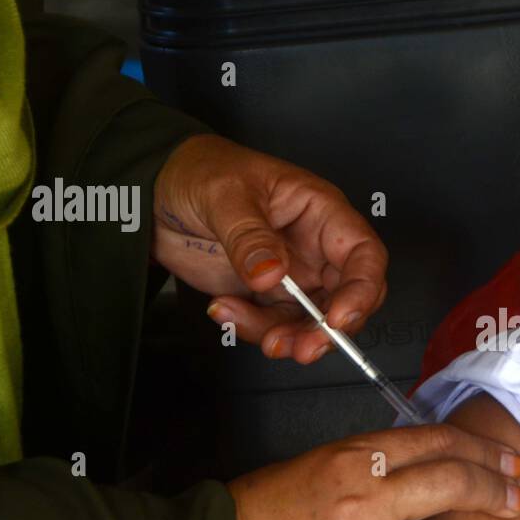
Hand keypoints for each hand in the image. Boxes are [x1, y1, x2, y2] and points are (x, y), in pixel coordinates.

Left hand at [152, 133, 385, 362]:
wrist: (155, 192)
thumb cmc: (200, 171)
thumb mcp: (224, 195)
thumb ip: (250, 237)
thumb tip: (273, 273)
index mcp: (320, 212)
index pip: (364, 254)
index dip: (362, 290)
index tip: (338, 319)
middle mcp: (314, 247)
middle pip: (346, 297)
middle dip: (328, 329)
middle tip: (303, 348)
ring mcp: (291, 273)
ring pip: (310, 321)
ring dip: (289, 337)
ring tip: (259, 335)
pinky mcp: (265, 294)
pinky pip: (274, 325)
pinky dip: (253, 329)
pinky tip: (224, 309)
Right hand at [195, 424, 519, 519]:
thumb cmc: (257, 517)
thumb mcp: (316, 469)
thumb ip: (373, 471)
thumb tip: (427, 476)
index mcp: (354, 458)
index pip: (436, 442)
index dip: (481, 450)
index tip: (508, 461)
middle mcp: (367, 499)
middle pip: (455, 485)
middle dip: (496, 491)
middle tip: (517, 499)